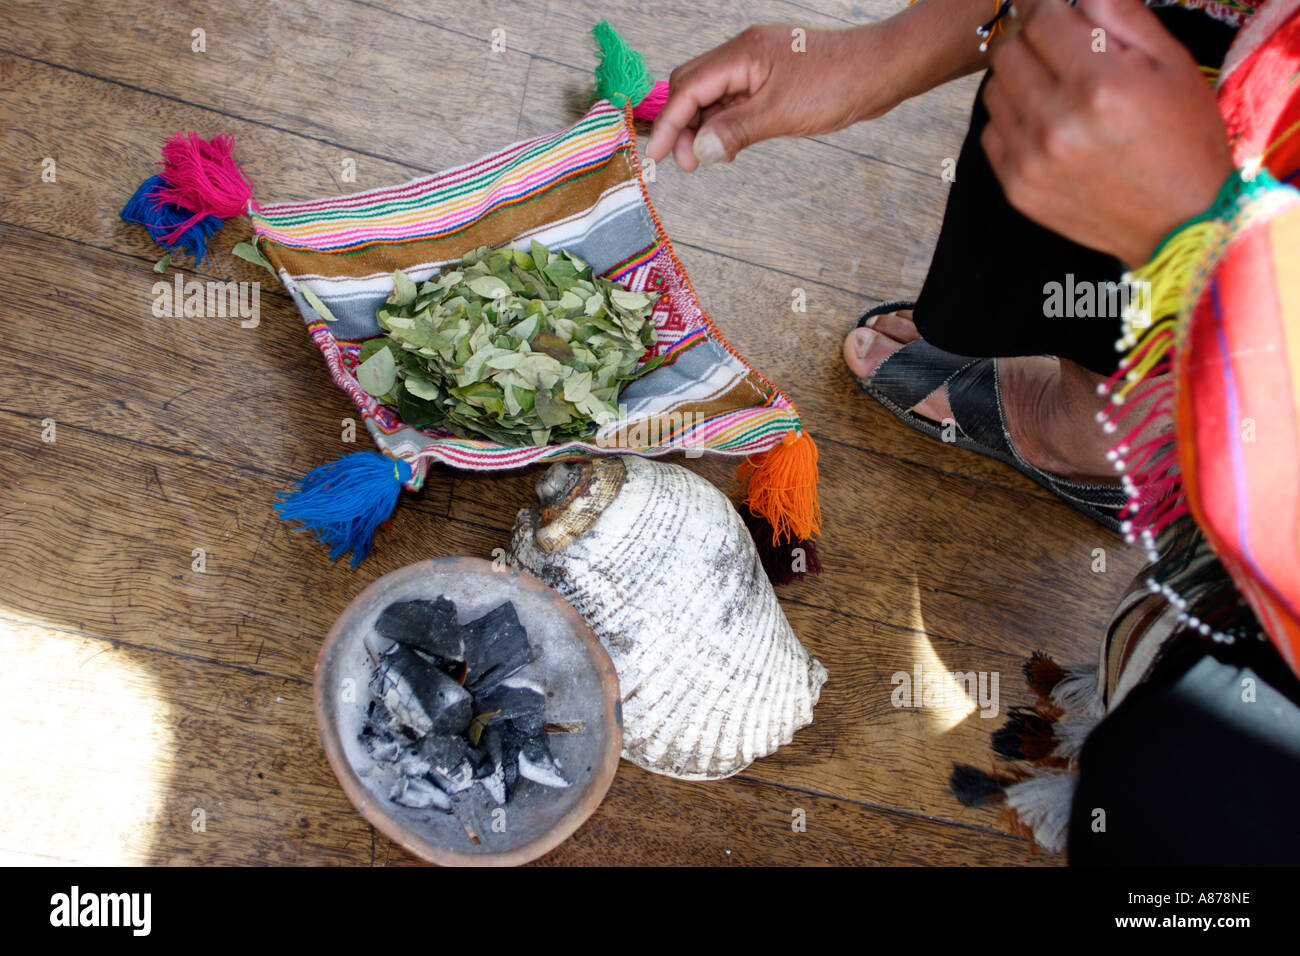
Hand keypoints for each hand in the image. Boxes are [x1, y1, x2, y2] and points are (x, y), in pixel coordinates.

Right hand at [646, 24, 893, 171]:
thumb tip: (701, 150)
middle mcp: (744, 54)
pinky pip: (734, 99)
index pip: (689, 88)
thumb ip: (736, 131)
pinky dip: (724, 123)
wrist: (880, 70)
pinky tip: (728, 144)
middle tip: (688, 163)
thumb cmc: (838, 83)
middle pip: (692, 86)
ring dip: (703, 126)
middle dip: (682, 124)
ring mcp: (758, 66)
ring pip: (713, 95)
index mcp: (742, 54)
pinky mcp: (771, 79)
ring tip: (707, 158)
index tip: (658, 156)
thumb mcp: (781, 113)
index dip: (670, 124)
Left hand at [981, 0, 1233, 266]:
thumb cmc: (1184, 136)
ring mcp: (1030, 160)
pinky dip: (1013, 119)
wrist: (1180, 223)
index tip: (1054, 7)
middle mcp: (1056, 123)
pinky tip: (1048, 125)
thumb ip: (1120, 13)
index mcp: (1099, 85)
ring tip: (1055, 88)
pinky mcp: (1016, 188)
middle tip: (1059, 48)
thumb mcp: (1171, 63)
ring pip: (994, 90)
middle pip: (1008, 51)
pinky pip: (991, 131)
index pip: (1040, 18)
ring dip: (1018, 78)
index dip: (1045, 4)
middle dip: (1030, 39)